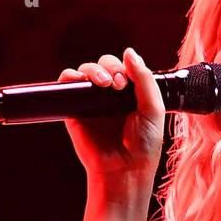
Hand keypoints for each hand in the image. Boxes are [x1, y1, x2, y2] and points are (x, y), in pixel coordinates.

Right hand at [59, 48, 165, 186]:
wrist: (125, 169)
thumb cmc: (143, 144)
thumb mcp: (153, 109)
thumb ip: (144, 80)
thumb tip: (130, 52)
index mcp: (130, 94)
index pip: (124, 67)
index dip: (125, 67)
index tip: (126, 82)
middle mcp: (110, 96)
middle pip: (104, 64)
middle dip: (110, 67)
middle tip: (116, 85)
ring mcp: (91, 101)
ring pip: (86, 71)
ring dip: (93, 70)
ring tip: (103, 84)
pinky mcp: (74, 109)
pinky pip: (67, 85)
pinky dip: (69, 76)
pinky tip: (79, 80)